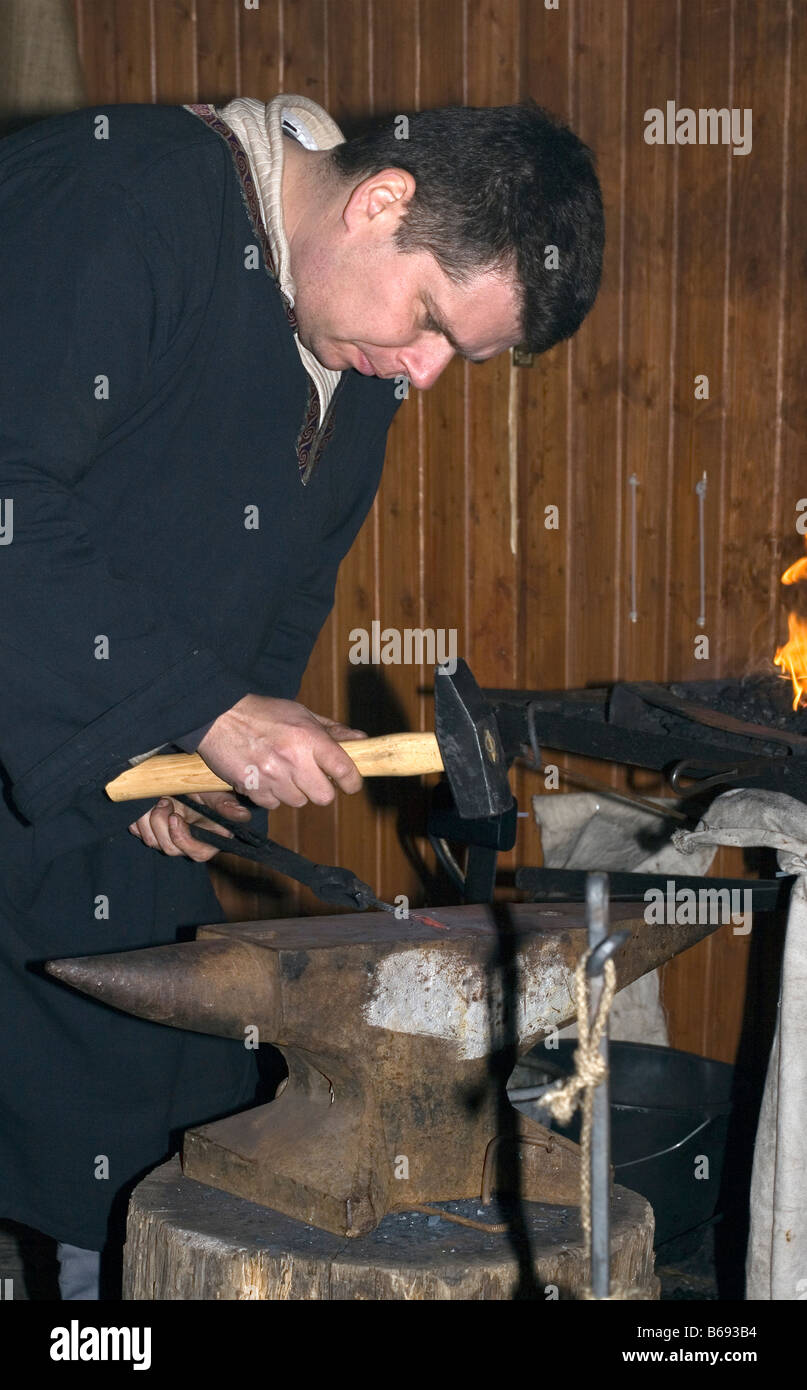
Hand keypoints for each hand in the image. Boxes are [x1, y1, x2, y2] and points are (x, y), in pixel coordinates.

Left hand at [128, 790, 251, 861]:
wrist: (180, 776)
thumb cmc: (203, 787)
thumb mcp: (215, 793)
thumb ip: (227, 806)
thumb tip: (243, 816)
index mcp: (207, 839)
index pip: (197, 853)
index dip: (183, 839)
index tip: (175, 818)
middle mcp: (186, 843)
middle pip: (170, 849)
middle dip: (163, 825)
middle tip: (164, 801)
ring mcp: (166, 838)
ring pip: (153, 842)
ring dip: (149, 821)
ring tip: (156, 800)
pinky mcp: (150, 831)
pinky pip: (138, 833)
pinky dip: (137, 820)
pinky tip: (144, 807)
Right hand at [196, 694, 366, 810]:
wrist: (217, 716)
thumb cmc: (263, 713)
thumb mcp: (301, 713)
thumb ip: (332, 730)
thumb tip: (361, 739)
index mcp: (309, 737)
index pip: (344, 770)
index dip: (352, 781)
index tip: (350, 784)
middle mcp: (293, 759)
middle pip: (324, 796)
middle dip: (321, 790)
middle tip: (312, 777)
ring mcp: (272, 776)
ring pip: (298, 802)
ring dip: (294, 792)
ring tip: (282, 771)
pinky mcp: (252, 788)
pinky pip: (273, 804)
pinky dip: (271, 795)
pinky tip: (265, 776)